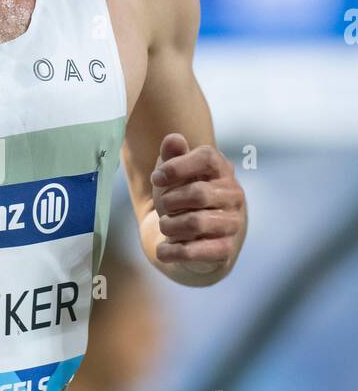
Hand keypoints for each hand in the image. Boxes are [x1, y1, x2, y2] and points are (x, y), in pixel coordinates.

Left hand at [150, 133, 244, 274]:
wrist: (189, 238)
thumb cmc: (180, 198)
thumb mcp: (172, 175)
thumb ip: (172, 156)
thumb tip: (173, 139)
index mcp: (222, 170)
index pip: (207, 157)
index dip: (177, 166)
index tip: (156, 178)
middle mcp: (233, 195)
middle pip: (198, 193)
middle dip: (170, 201)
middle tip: (162, 207)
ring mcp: (232, 223)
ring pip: (195, 223)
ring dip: (169, 226)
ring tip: (166, 226)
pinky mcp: (224, 250)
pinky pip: (193, 251)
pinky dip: (170, 251)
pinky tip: (163, 250)